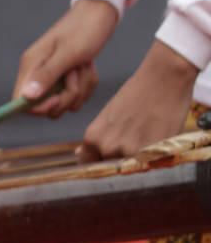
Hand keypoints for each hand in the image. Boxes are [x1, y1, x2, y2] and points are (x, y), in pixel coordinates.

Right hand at [14, 0, 117, 117]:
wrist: (100, 12)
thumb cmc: (84, 29)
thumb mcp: (69, 53)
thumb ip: (47, 75)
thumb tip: (26, 97)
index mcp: (31, 66)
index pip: (21, 102)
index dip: (39, 108)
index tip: (58, 98)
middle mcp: (37, 73)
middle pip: (44, 107)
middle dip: (66, 97)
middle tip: (77, 75)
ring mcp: (51, 76)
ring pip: (62, 103)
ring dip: (79, 90)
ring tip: (85, 67)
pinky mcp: (65, 78)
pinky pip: (74, 97)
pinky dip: (85, 86)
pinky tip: (88, 68)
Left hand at [77, 40, 198, 161]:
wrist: (163, 77)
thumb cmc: (136, 93)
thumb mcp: (108, 115)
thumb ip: (96, 138)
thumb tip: (78, 155)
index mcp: (92, 137)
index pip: (89, 163)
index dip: (100, 161)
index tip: (108, 154)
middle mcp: (106, 147)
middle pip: (112, 165)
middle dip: (122, 156)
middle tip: (135, 133)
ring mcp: (128, 151)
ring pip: (133, 164)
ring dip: (140, 155)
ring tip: (147, 130)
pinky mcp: (151, 152)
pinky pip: (152, 162)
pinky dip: (156, 153)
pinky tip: (158, 132)